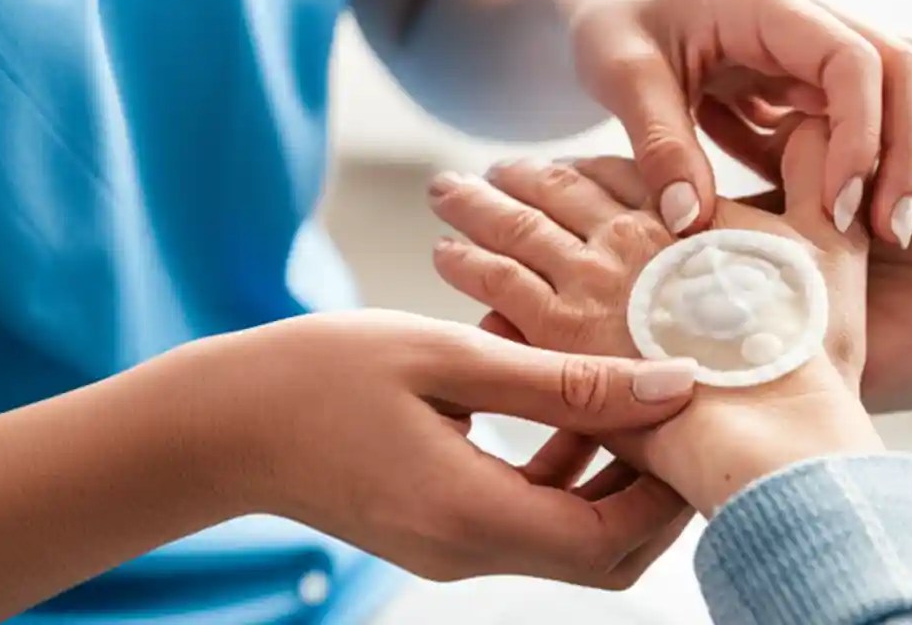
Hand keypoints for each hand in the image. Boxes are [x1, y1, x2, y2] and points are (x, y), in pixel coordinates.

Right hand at [198, 310, 696, 587]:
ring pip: (573, 532)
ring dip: (608, 468)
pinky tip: (555, 396)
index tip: (690, 417)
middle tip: (667, 407)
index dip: (668, 488)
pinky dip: (562, 464)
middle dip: (652, 486)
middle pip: (606, 552)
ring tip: (611, 386)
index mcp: (472, 516)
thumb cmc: (320, 375)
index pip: (614, 539)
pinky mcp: (446, 526)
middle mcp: (469, 551)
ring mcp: (456, 546)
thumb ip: (564, 378)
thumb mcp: (450, 359)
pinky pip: (530, 511)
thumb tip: (671, 385)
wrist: (221, 423)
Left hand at [429, 119, 883, 512]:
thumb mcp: (830, 245)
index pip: (617, 176)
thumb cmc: (807, 345)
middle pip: (554, 194)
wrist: (773, 421)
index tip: (561, 165)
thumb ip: (815, 174)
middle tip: (484, 170)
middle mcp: (625, 238)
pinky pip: (496, 286)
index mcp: (681, 214)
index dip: (586, 168)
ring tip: (446, 197)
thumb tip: (816, 117)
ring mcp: (587, 282)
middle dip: (517, 178)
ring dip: (477, 209)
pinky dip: (469, 265)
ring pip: (515, 231)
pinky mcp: (557, 333)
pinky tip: (447, 255)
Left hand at [560, 0, 911, 244]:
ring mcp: (816, 52)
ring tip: (878, 228)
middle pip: (906, 69)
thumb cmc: (612, 28)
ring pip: (902, 91)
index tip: (838, 208)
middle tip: (890, 231)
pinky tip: (828, 210)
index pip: (853, 59)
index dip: (861, 134)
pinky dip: (862, 161)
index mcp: (767, 5)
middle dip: (910, 151)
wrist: (610, 10)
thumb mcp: (620, 77)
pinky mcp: (810, 85)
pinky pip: (865, 117)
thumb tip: (692, 223)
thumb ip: (659, 144)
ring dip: (901, 155)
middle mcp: (808, 20)